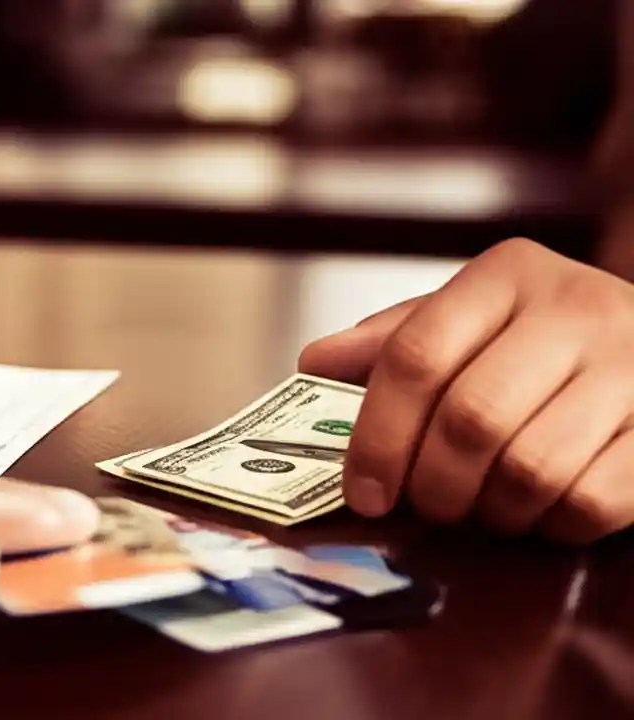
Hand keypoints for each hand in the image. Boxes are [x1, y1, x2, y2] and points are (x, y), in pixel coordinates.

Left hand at [300, 238, 633, 543]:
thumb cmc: (545, 342)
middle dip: (432, 484)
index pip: (415, 356)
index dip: (376, 436)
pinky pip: (590, 501)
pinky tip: (541, 510)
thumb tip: (315, 362)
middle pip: (470, 419)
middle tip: (425, 506)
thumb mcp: (472, 321)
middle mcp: (577, 307)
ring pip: (531, 468)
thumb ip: (396, 342)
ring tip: (483, 507)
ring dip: (491, 510)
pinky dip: (551, 524)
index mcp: (509, 273)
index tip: (362, 491)